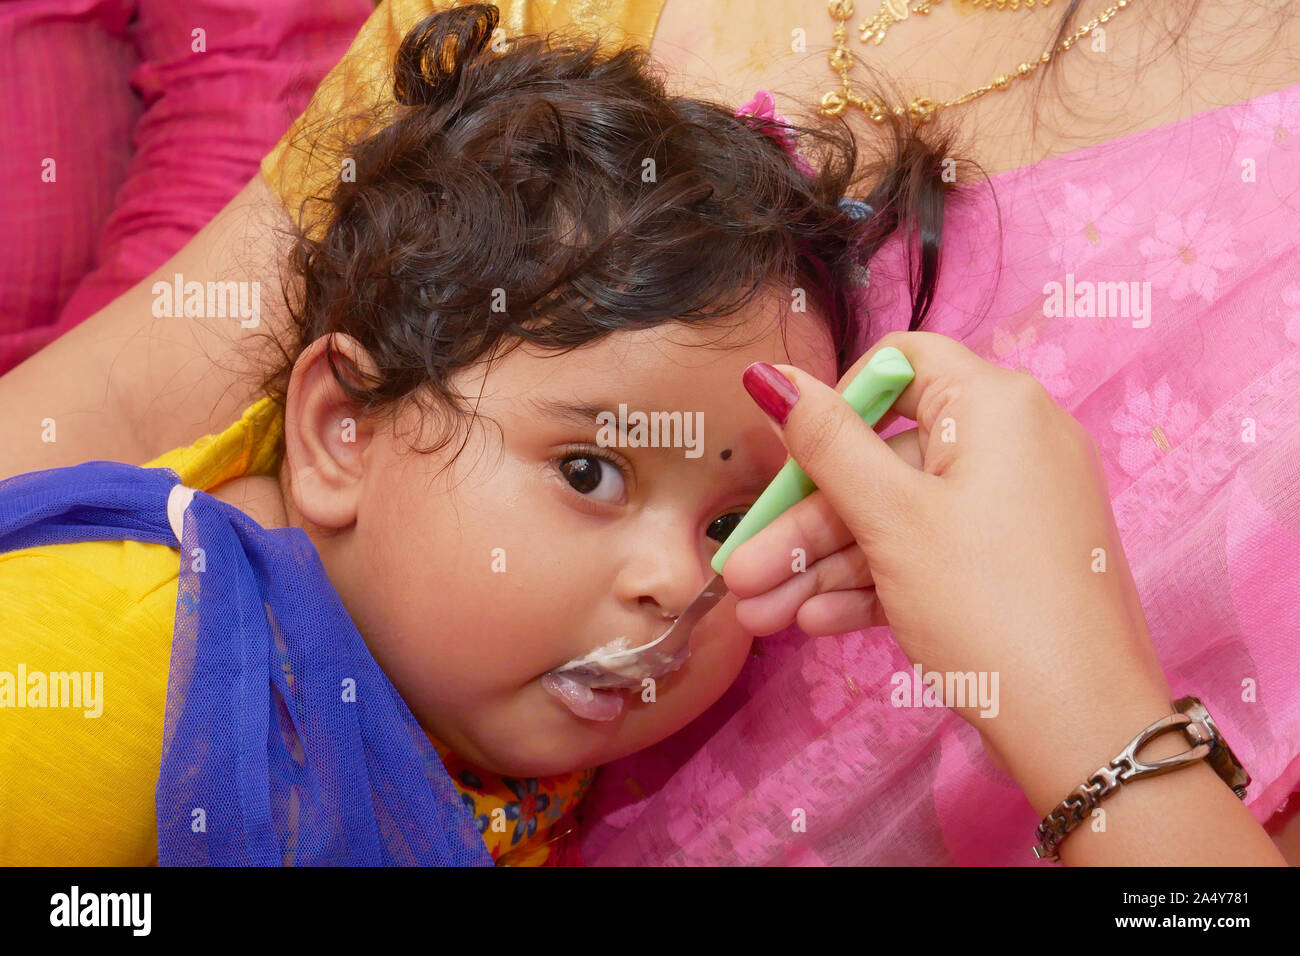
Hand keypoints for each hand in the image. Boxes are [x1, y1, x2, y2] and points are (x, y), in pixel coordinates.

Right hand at [725, 331, 1173, 783]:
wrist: (1083, 729)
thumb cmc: (990, 604)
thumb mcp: (891, 518)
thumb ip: (825, 442)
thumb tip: (770, 371)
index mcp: (995, 405)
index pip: (900, 365)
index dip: (835, 406)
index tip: (788, 461)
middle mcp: (1013, 443)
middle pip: (884, 461)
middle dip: (804, 522)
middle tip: (743, 574)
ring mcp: (1015, 508)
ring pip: (899, 518)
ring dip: (826, 565)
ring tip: (762, 615)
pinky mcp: (1012, 562)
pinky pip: (932, 553)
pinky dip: (876, 583)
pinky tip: (819, 622)